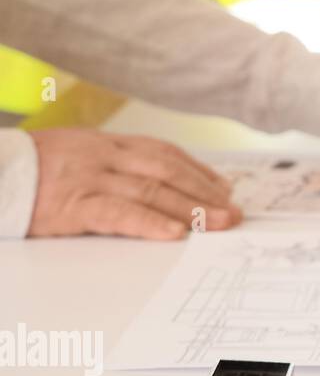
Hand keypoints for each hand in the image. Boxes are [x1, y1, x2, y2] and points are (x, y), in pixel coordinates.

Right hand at [27, 130, 240, 239]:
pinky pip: (117, 213)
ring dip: (190, 208)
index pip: (164, 152)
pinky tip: (173, 232)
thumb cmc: (30, 169)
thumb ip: (114, 163)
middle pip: (166, 171)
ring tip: (217, 224)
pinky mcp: (71, 205)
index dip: (198, 170)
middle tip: (232, 212)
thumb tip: (156, 181)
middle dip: (204, 191)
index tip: (223, 187)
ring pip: (150, 190)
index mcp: (107, 143)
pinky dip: (148, 222)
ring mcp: (88, 178)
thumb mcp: (76, 154)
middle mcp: (103, 156)